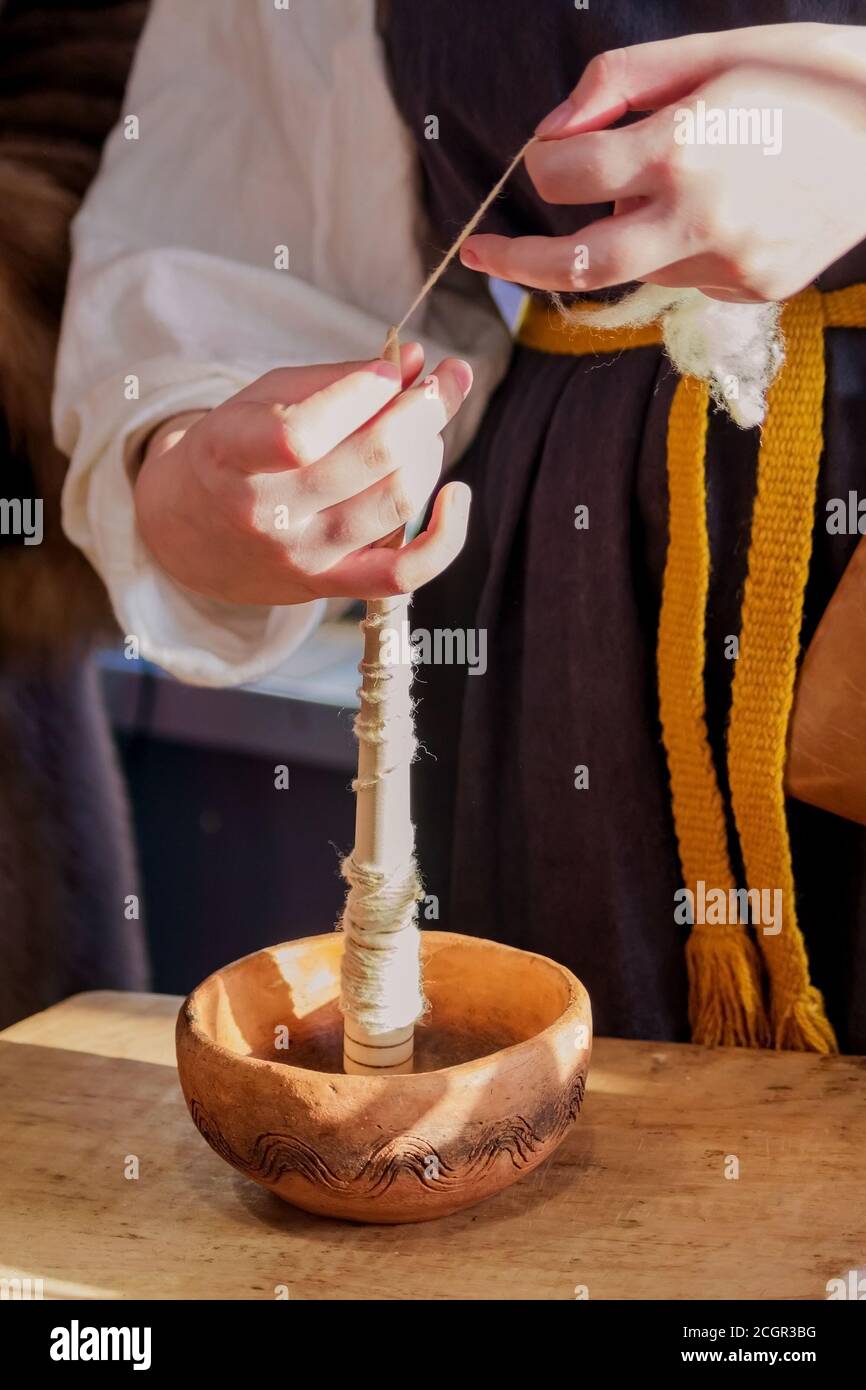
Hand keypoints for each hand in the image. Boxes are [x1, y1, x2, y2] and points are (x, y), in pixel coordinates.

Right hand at [134, 346, 472, 603]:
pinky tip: (455, 495)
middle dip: (425, 408)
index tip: (389, 369)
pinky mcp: (330, 585)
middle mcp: (268, 512)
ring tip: (426, 427)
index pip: (303, 433)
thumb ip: (335, 379)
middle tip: (443, 382)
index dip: (363, 393)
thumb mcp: (261, 399)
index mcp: (234, 454)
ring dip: (429, 451)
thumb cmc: (233, 452)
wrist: (189, 535)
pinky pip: (403, 573)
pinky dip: (445, 538)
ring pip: (397, 500)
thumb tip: (418, 361)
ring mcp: (303, 554)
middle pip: (372, 459)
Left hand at [460, 24, 865, 302]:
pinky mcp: (752, 289)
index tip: (538, 158)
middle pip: (576, 263)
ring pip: (634, 267)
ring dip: (624, 234)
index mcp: (683, 145)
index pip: (565, 175)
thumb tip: (551, 133)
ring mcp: (728, 264)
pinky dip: (675, 247)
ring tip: (676, 185)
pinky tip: (722, 208)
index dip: (540, 163)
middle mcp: (699, 217)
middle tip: (477, 252)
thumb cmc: (806, 74)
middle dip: (517, 261)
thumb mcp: (711, 50)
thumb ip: (619, 84)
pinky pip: (683, 277)